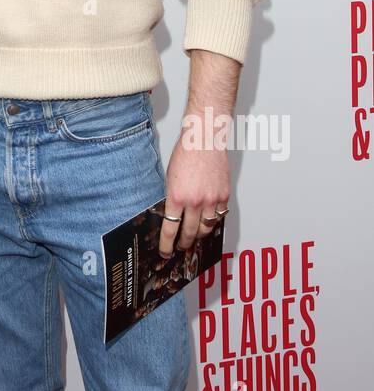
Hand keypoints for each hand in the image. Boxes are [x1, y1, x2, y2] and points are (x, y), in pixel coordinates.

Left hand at [159, 113, 229, 259]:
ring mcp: (211, 200)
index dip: (167, 244)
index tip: (166, 251)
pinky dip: (213, 221)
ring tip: (194, 236)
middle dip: (184, 243)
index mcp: (177, 197)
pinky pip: (219, 216)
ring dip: (199, 234)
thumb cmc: (185, 153)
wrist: (204, 139)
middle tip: (180, 247)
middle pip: (189, 232)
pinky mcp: (224, 195)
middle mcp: (195, 201)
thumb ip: (172, 198)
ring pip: (206, 228)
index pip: (170, 229)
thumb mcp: (170, 178)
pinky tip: (207, 222)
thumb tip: (172, 215)